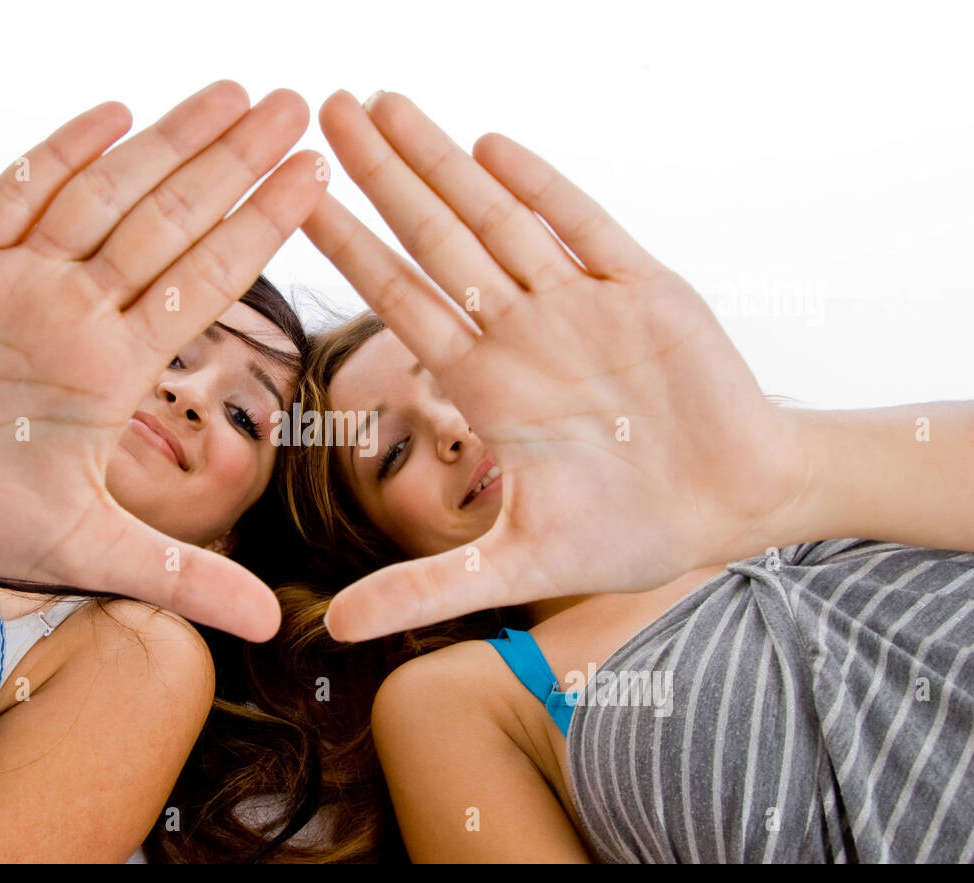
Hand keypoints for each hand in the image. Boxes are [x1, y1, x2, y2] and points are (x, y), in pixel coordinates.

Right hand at [0, 81, 326, 641]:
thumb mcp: (91, 553)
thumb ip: (182, 578)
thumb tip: (273, 627)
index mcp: (116, 367)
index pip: (205, 285)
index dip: (260, 231)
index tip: (318, 180)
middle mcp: (78, 314)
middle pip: (169, 225)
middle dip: (233, 165)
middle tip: (300, 107)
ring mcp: (18, 285)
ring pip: (103, 200)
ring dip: (166, 146)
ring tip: (234, 95)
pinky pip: (7, 203)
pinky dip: (55, 160)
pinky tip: (111, 115)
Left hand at [303, 90, 808, 640]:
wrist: (736, 505)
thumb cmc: (631, 533)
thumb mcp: (518, 566)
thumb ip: (426, 588)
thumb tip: (333, 630)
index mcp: (485, 384)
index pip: (398, 301)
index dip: (347, 249)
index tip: (294, 198)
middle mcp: (520, 332)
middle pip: (433, 240)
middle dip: (381, 177)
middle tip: (322, 109)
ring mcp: (578, 304)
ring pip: (496, 220)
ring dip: (442, 163)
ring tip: (384, 103)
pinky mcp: (644, 288)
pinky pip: (583, 227)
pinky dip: (539, 188)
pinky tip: (490, 147)